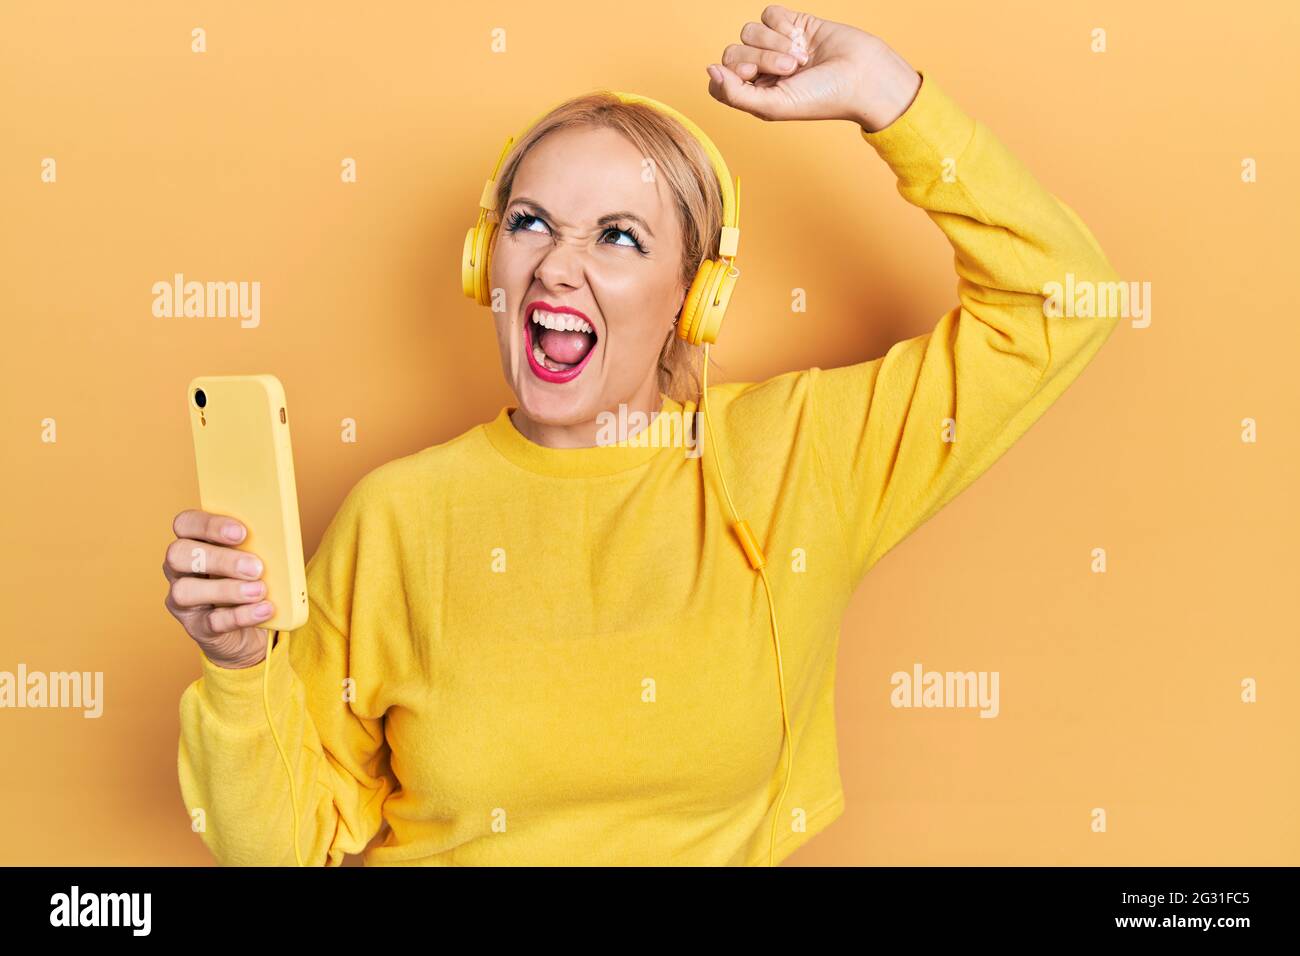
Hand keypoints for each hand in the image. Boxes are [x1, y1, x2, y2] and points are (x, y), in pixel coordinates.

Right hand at [163, 509, 275, 668]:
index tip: (241, 532)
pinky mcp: (196, 627)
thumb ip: (258, 545)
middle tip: (255, 567)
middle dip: (219, 558)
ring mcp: (182, 600)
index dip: (209, 525)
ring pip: (185, 591)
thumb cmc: (251, 580)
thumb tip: (279, 537)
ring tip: (259, 590)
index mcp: (193, 541)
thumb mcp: (255, 558)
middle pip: (178, 554)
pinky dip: (241, 615)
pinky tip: (264, 610)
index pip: (185, 523)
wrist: (251, 629)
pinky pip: (211, 622)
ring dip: (227, 589)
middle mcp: (179, 569)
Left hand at [705, 5, 921, 131]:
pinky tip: (801, 37)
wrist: (862, 75)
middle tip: (790, 70)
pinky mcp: (791, 24)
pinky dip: (783, 25)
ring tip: (801, 58)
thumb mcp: (773, 106)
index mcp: (754, 94)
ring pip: (748, 31)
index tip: (752, 79)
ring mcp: (775, 46)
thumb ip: (734, 94)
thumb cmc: (821, 98)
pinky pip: (768, 14)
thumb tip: (710, 70)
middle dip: (760, 58)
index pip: (719, 80)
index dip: (729, 76)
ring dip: (775, 43)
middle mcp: (761, 70)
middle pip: (732, 52)